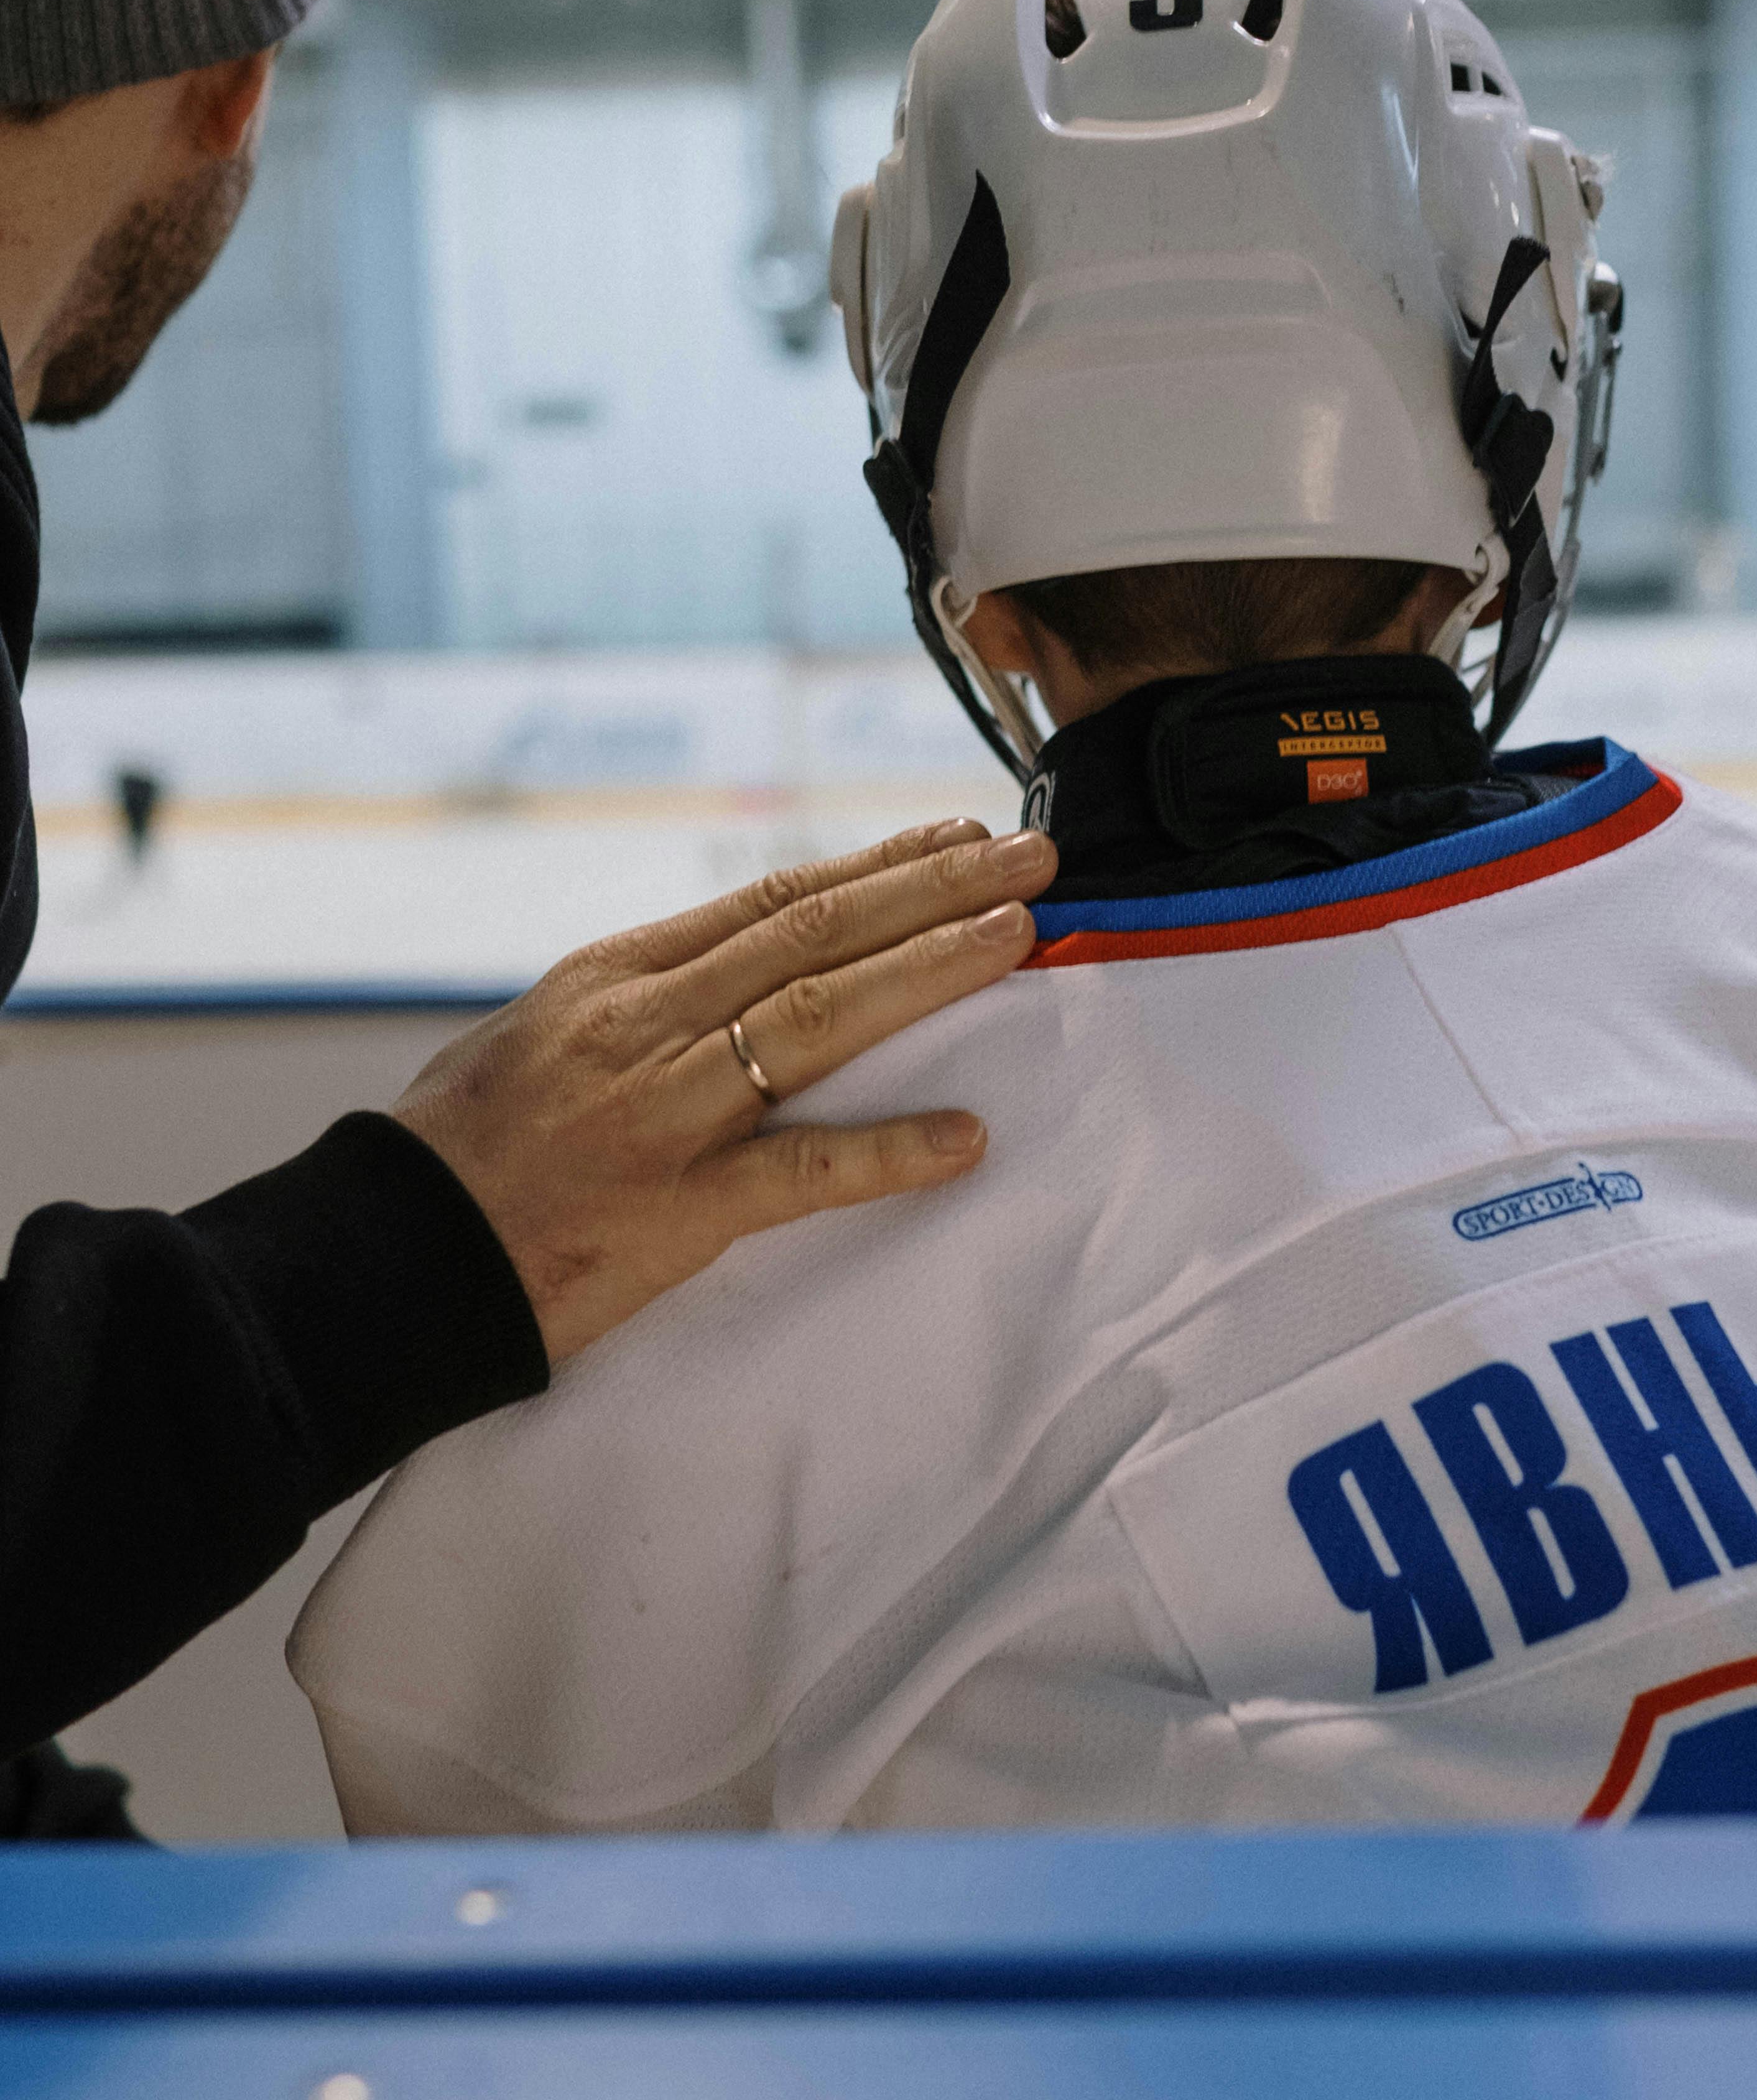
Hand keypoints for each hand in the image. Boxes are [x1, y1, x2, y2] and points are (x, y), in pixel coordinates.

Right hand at [393, 818, 1054, 1362]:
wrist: (382, 1259)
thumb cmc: (453, 1156)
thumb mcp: (534, 1040)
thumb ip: (631, 1009)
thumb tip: (717, 980)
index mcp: (613, 977)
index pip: (770, 901)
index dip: (874, 867)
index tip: (955, 840)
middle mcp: (644, 1024)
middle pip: (814, 934)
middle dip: (931, 889)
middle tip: (1031, 857)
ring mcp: (664, 1113)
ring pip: (821, 1018)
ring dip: (929, 972)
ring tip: (1017, 937)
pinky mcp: (677, 1210)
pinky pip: (804, 1170)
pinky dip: (890, 1151)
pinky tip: (965, 1136)